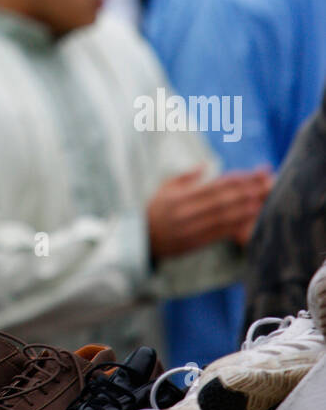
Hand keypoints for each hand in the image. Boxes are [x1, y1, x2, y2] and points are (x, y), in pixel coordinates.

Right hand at [147, 165, 271, 261]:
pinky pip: (220, 234)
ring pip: (224, 217)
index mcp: (179, 196)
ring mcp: (191, 229)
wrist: (141, 240)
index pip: (214, 186)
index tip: (255, 173)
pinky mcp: (196, 243)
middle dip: (248, 190)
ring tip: (264, 199)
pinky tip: (250, 220)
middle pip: (223, 200)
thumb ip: (185, 177)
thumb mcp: (164, 188)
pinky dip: (237, 226)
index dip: (237, 179)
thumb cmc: (154, 210)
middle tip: (269, 183)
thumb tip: (206, 165)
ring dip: (246, 208)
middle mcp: (186, 212)